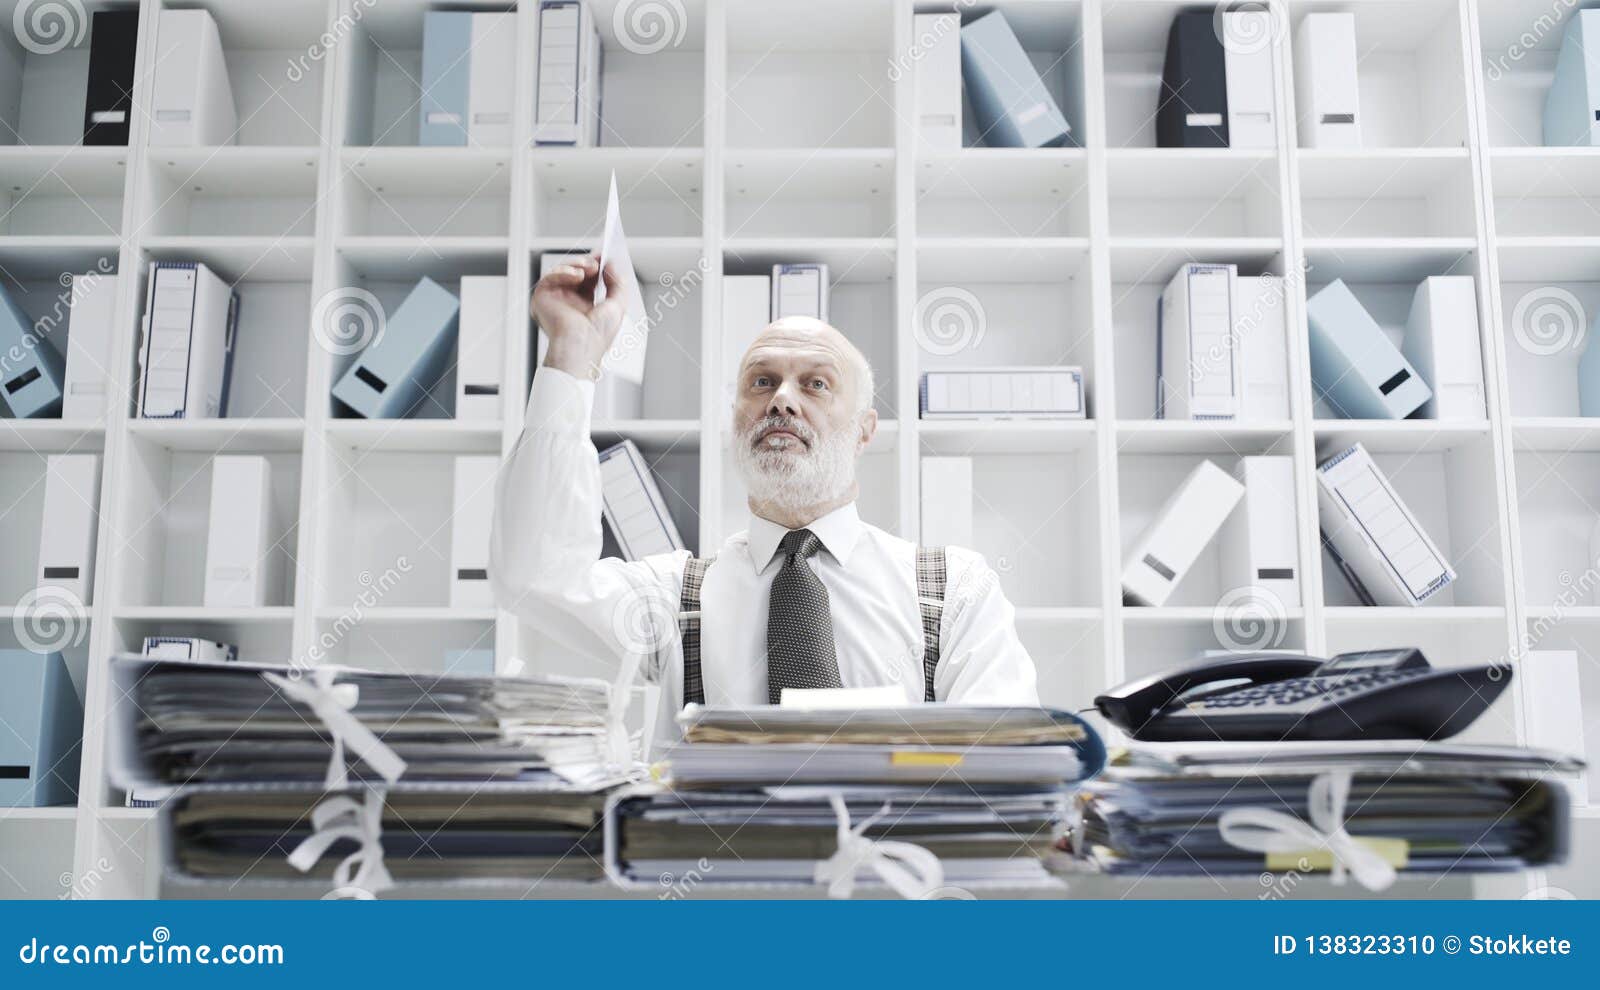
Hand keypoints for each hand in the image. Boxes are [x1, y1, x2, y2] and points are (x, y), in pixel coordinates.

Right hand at [531, 254, 624, 379]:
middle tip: (597, 259)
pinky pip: (549, 277)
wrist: (580, 346)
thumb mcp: (618, 305)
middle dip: (588, 263)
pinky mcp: (542, 298)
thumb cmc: (597, 335)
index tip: (604, 255)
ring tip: (589, 267)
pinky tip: (576, 275)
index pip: (589, 279)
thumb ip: (617, 283)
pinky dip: (562, 272)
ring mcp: (555, 299)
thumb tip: (611, 264)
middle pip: (575, 272)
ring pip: (562, 271)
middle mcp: (569, 302)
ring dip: (577, 265)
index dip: (597, 266)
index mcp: (585, 305)